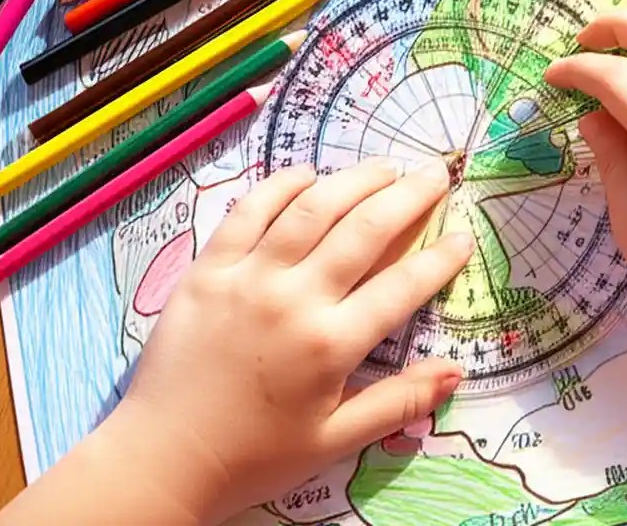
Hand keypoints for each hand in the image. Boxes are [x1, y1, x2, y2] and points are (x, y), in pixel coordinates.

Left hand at [106, 159, 473, 521]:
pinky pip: (247, 212)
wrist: (162, 459)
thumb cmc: (254, 456)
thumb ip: (398, 402)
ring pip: (310, 209)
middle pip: (363, 231)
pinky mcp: (206, 270)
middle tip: (435, 175)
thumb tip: (456, 373)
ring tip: (385, 166)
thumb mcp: (335, 442)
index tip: (464, 236)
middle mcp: (293, 299)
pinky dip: (280, 186)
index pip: (402, 287)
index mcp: (330, 344)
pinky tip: (308, 175)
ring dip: (354, 180)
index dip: (440, 259)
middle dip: (408, 197)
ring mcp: (246, 278)